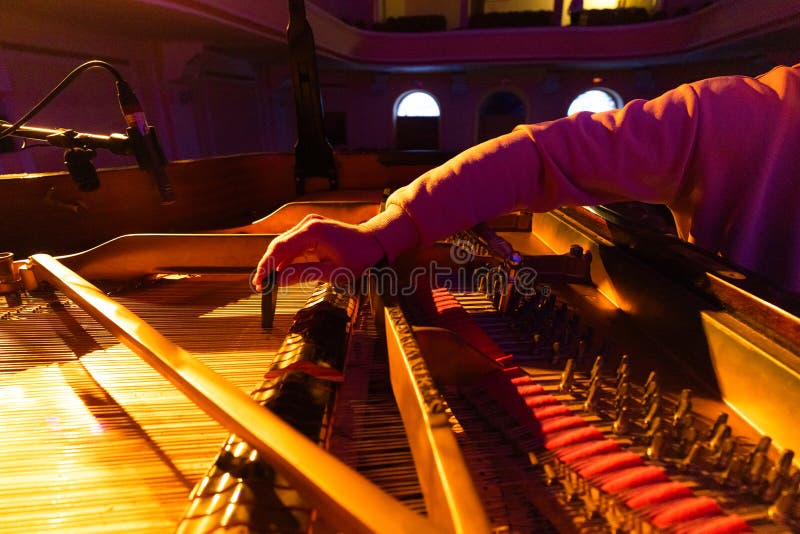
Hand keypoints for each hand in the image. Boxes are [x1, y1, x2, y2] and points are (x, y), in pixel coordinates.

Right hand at [252, 214, 384, 290]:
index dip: (266, 266)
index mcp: (312, 232)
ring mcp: (309, 225)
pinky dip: (286, 258)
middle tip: (260, 285)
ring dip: (276, 263)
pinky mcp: (311, 229)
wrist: (374, 243)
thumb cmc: (359, 258)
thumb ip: (304, 274)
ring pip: (284, 245)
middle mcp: (308, 224)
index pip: (280, 248)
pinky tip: (282, 273)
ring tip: (268, 282)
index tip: (259, 282)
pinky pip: (293, 244)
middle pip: (278, 245)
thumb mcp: (333, 272)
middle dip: (268, 265)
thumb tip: (279, 280)